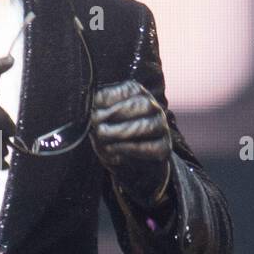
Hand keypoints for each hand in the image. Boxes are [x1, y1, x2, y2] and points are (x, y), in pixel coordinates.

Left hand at [90, 78, 173, 207]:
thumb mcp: (99, 122)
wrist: (127, 164)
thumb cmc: (110, 136)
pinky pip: (152, 148)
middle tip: (96, 124)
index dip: (109, 97)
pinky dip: (131, 149)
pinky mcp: (164, 148)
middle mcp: (153, 108)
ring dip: (122, 131)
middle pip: (143, 105)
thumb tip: (90, 112)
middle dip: (117, 113)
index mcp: (138, 94)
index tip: (92, 107)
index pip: (129, 89)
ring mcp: (161, 127)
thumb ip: (96, 113)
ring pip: (148, 126)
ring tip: (102, 136)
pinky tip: (113, 150)